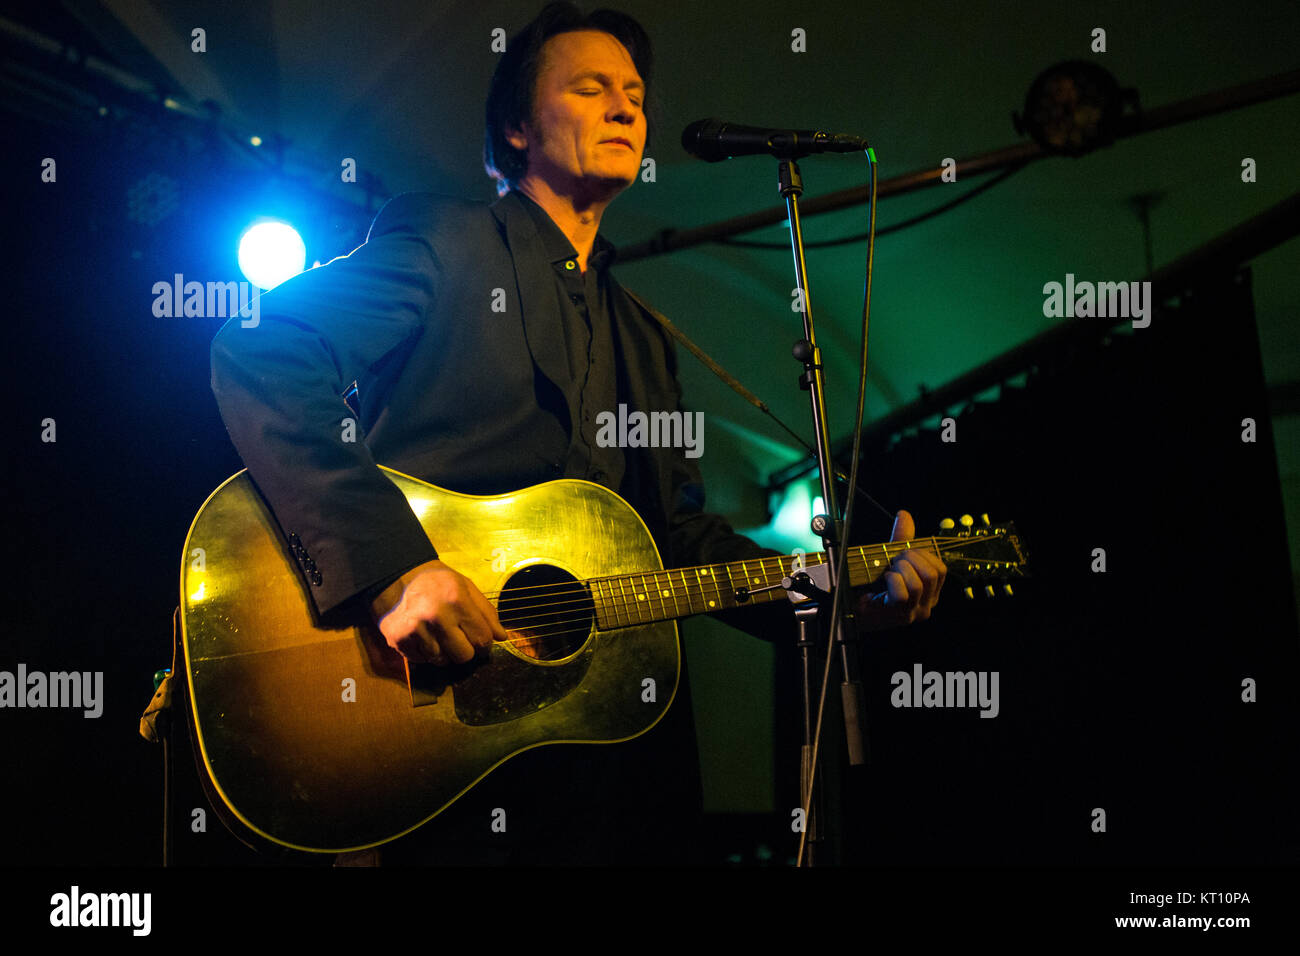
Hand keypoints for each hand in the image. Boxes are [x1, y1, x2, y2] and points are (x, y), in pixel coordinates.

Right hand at [370, 559, 508, 664]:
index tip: (480, 639)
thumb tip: (501, 637)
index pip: (482, 639)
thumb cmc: (438, 583)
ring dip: (444, 652)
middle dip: (465, 649)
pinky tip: (423, 635)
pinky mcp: (398, 639)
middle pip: (464, 656)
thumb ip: (487, 613)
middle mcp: (435, 616)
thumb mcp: (466, 588)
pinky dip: (425, 652)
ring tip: (438, 633)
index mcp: (457, 600)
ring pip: (442, 661)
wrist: (398, 576)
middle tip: (458, 636)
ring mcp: (414, 629)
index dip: (485, 643)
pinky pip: (422, 660)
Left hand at [853, 510, 945, 631]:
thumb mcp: (892, 559)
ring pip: (918, 584)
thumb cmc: (874, 584)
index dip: (923, 555)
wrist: (853, 605)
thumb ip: (901, 539)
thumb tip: (904, 515)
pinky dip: (891, 581)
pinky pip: (902, 594)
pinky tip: (884, 581)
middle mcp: (927, 605)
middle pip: (932, 574)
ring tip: (888, 571)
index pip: (940, 569)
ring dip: (900, 570)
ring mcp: (914, 612)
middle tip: (895, 560)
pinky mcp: (899, 614)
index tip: (905, 553)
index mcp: (930, 592)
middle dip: (911, 559)